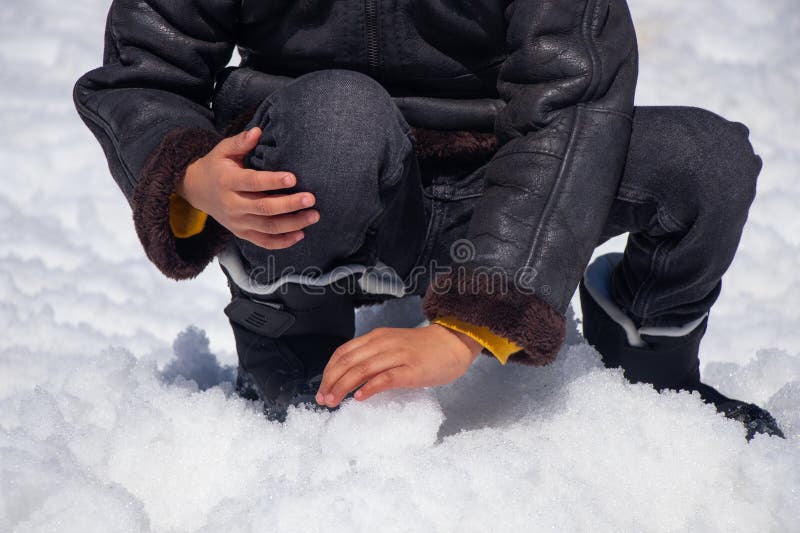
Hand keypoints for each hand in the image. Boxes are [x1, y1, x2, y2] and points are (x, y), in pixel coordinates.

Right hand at [177, 127, 318, 249]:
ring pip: (267, 227)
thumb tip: (258, 132)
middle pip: (264, 208)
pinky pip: (264, 242)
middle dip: (289, 204)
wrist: (197, 190)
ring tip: (313, 216)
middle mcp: (232, 204)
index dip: (273, 181)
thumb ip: (240, 142)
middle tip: (311, 199)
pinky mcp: (242, 233)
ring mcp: (237, 222)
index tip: (294, 178)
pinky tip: (301, 234)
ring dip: (292, 224)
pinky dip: (283, 242)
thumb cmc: (216, 167)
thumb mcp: (222, 150)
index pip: (252, 182)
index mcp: (227, 181)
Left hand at [315, 324, 482, 407]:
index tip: (322, 389)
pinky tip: (359, 397)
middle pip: (348, 362)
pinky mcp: (412, 370)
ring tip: (334, 401)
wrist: (453, 342)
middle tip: (323, 400)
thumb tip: (349, 379)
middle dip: (331, 382)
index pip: (343, 352)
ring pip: (362, 369)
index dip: (328, 371)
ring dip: (343, 387)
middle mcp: (383, 343)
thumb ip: (373, 358)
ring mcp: (398, 355)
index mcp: (376, 337)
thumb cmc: (423, 349)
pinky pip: (385, 378)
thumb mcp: (392, 347)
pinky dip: (369, 388)